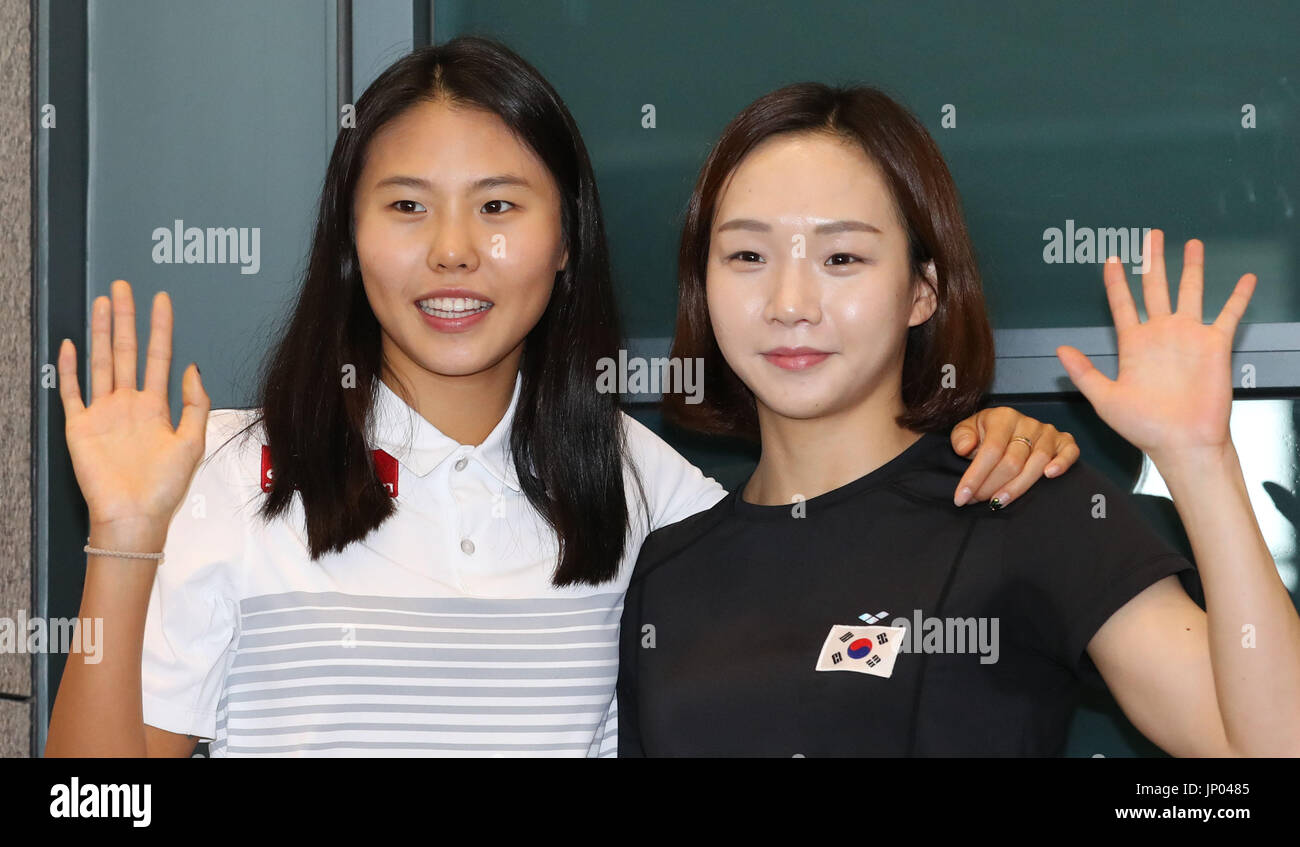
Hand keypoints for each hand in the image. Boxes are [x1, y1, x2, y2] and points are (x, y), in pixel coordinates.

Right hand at [57, 279, 209, 530]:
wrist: (134, 516)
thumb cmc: (164, 487)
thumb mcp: (193, 442)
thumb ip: (195, 403)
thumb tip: (194, 368)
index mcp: (156, 407)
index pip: (158, 356)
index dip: (161, 328)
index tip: (163, 300)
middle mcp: (129, 405)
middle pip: (126, 351)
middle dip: (126, 319)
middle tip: (125, 287)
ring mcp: (103, 413)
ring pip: (101, 362)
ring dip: (101, 333)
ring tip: (103, 303)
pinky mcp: (80, 427)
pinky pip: (72, 392)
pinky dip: (70, 369)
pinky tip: (71, 345)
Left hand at [950, 407, 1079, 506]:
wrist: (1006, 427)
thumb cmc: (986, 432)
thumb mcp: (967, 430)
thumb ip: (961, 437)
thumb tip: (965, 448)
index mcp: (1003, 417)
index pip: (990, 451)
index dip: (975, 476)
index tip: (962, 497)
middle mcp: (1028, 423)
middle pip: (1012, 461)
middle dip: (991, 486)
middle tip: (976, 501)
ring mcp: (1048, 433)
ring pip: (1037, 463)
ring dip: (1017, 487)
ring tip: (998, 502)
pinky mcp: (1064, 441)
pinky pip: (1069, 452)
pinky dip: (1062, 463)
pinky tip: (1049, 476)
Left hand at [1055, 230, 1254, 465]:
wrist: (1182, 442)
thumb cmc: (1144, 427)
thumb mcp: (1105, 398)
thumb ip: (1084, 372)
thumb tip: (1059, 350)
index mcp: (1133, 344)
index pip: (1122, 303)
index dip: (1116, 281)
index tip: (1111, 259)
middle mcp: (1160, 334)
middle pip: (1155, 287)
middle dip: (1153, 261)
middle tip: (1151, 235)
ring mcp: (1188, 337)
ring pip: (1190, 291)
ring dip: (1191, 267)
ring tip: (1192, 243)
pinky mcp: (1215, 345)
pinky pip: (1228, 314)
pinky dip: (1238, 295)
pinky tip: (1243, 277)